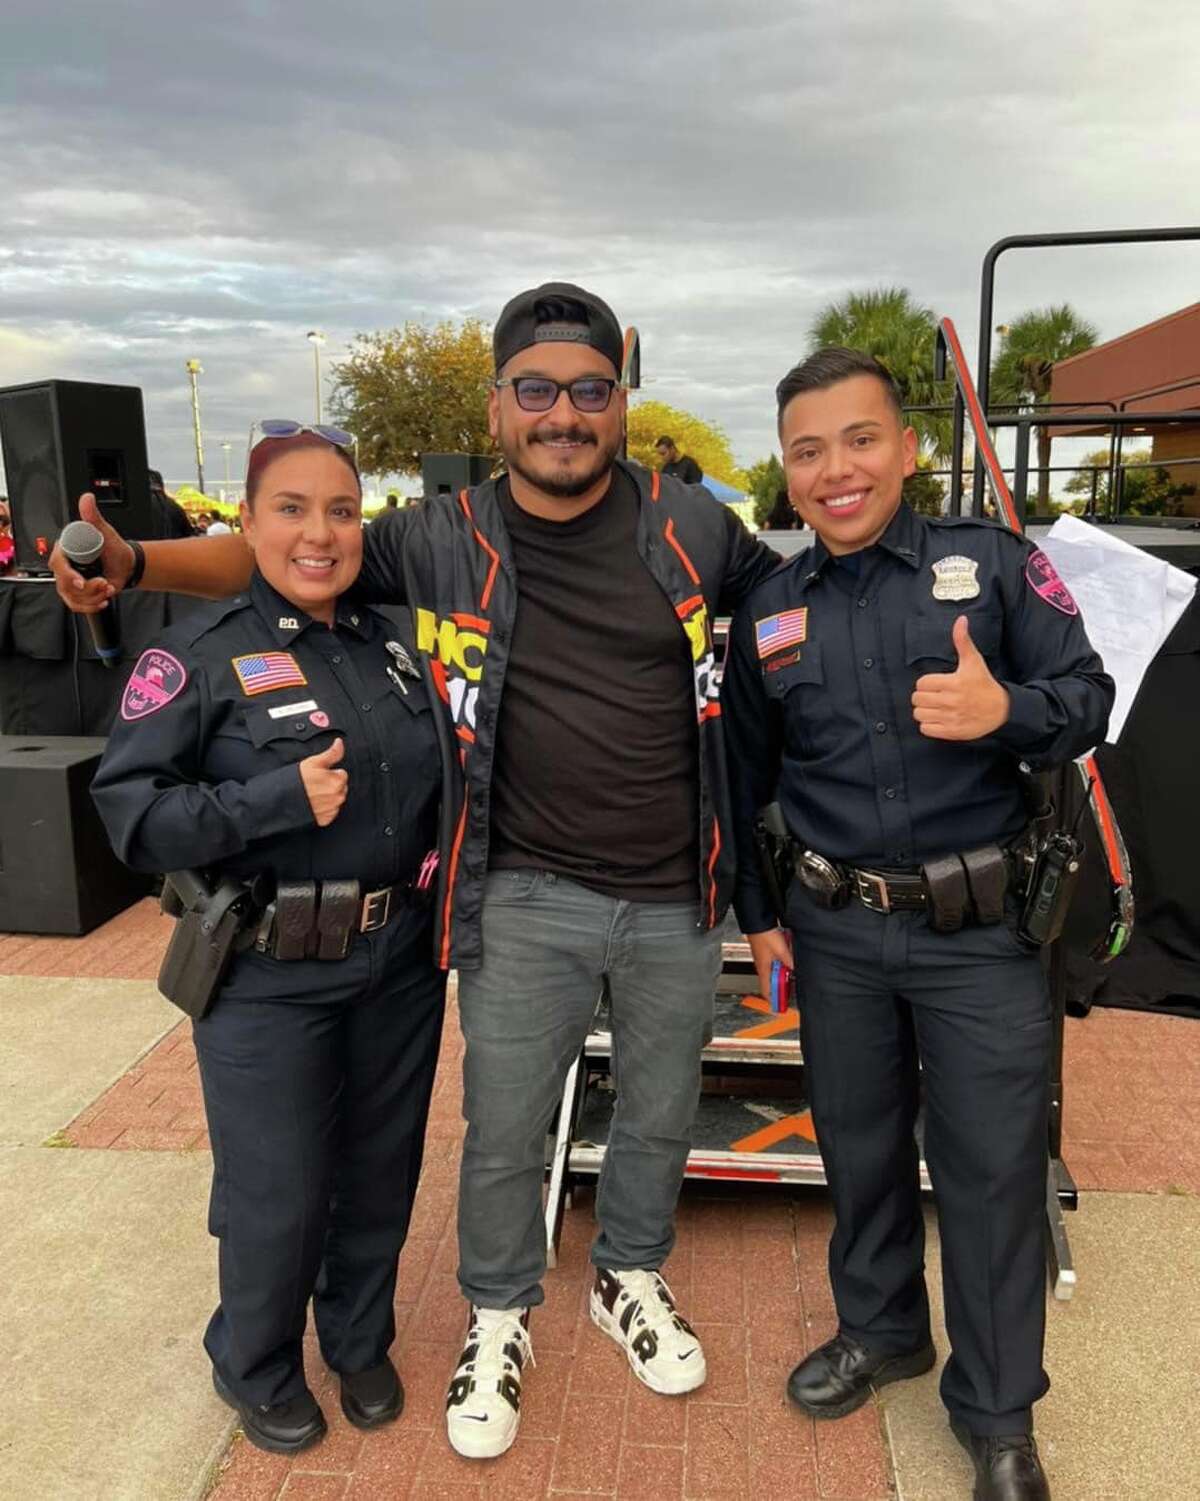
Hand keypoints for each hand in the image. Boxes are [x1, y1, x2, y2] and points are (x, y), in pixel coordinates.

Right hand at [50, 493, 135, 612]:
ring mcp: (68, 582)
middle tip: (104, 583)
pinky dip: (92, 606)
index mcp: (65, 551)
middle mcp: (63, 567)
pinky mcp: (76, 595)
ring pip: (72, 598)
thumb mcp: (103, 531)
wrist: (125, 564)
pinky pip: (77, 606)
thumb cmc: (112, 548)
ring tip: (107, 587)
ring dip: (93, 597)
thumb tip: (87, 498)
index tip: (82, 582)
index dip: (68, 576)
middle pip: (64, 585)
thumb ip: (93, 516)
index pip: (57, 565)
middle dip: (87, 589)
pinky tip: (103, 600)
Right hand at [299, 737, 347, 825]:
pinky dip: (323, 808)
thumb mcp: (314, 762)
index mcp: (338, 781)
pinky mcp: (325, 819)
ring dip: (327, 796)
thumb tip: (340, 743)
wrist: (282, 800)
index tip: (319, 774)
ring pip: (335, 799)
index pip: (342, 773)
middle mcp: (338, 797)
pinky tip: (312, 803)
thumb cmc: (297, 780)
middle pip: (340, 787)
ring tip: (312, 793)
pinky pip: (329, 812)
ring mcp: (332, 809)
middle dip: (330, 784)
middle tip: (314, 784)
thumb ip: (332, 753)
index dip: (330, 772)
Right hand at [746, 927, 793, 1001]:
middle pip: (774, 983)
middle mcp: (764, 967)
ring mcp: (766, 960)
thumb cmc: (764, 935)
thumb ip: (790, 961)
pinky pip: (778, 964)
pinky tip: (791, 961)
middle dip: (783, 988)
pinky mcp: (769, 953)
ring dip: (785, 975)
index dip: (773, 1001)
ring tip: (794, 976)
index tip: (780, 1009)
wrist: (759, 922)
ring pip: (777, 973)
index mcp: (763, 969)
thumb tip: (797, 971)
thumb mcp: (781, 950)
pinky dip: (785, 965)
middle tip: (793, 993)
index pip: (766, 992)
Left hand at [911, 615, 1009, 740]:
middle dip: (923, 696)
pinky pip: (926, 729)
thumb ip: (963, 641)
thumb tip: (961, 620)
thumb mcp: (974, 661)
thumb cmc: (984, 683)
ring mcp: (951, 718)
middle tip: (934, 695)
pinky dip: (928, 724)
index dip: (926, 683)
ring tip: (934, 706)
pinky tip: (937, 718)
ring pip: (919, 714)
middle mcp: (951, 701)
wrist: (1001, 710)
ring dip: (924, 710)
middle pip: (917, 699)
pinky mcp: (952, 732)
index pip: (922, 683)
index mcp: (954, 683)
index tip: (935, 684)